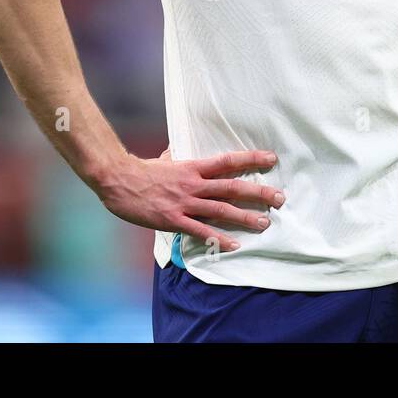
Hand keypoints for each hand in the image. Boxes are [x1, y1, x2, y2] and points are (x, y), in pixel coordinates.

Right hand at [94, 147, 284, 252]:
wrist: (118, 180)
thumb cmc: (140, 171)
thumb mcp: (163, 160)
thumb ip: (175, 158)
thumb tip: (177, 152)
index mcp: (193, 167)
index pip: (228, 161)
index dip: (251, 159)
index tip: (271, 159)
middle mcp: (194, 184)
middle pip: (232, 187)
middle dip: (258, 193)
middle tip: (280, 198)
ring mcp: (185, 202)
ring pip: (221, 209)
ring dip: (245, 217)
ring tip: (265, 223)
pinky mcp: (174, 220)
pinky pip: (200, 231)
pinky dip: (218, 238)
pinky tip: (234, 245)